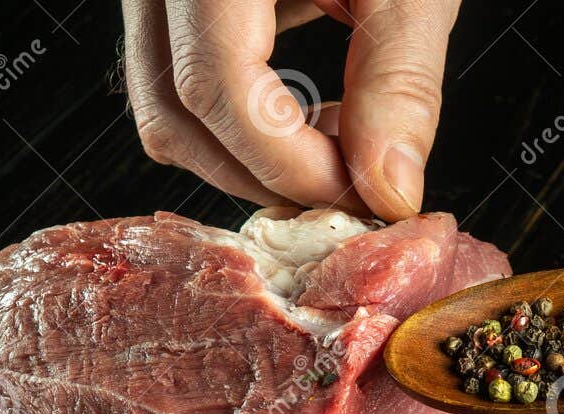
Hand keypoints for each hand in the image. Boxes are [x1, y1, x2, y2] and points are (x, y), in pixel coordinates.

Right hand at [122, 0, 458, 220]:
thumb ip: (401, 84)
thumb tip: (388, 189)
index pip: (217, 87)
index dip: (286, 163)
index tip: (358, 193)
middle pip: (171, 110)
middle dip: (262, 171)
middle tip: (348, 183)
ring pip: (162, 100)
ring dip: (248, 152)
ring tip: (336, 141)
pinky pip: (175, 69)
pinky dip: (240, 113)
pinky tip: (309, 107)